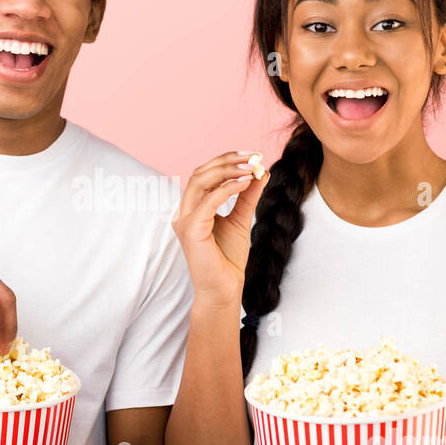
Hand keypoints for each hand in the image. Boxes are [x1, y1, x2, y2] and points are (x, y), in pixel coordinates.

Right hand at [170, 151, 268, 303]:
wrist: (224, 289)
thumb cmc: (228, 260)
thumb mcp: (241, 219)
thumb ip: (248, 196)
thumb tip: (261, 172)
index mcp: (193, 208)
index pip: (205, 174)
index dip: (226, 160)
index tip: (252, 155)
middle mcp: (184, 212)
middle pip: (200, 173)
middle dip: (227, 160)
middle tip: (253, 156)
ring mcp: (184, 220)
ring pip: (200, 181)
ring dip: (227, 170)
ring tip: (251, 167)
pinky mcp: (190, 230)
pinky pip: (208, 201)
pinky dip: (227, 189)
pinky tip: (246, 183)